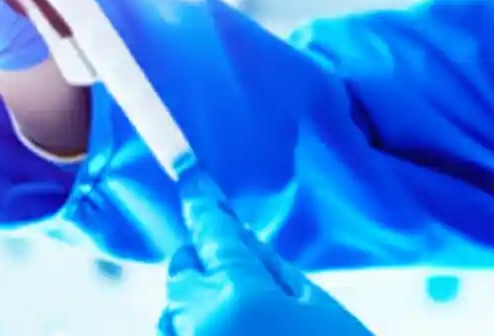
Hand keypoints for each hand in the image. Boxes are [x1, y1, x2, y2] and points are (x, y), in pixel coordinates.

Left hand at [158, 169, 376, 335]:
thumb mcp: (319, 308)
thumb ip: (274, 267)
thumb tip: (242, 236)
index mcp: (240, 296)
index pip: (214, 233)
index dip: (203, 202)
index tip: (188, 173)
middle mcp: (198, 325)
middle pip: (181, 271)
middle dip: (204, 263)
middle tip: (245, 274)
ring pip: (174, 310)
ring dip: (199, 305)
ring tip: (249, 325)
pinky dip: (198, 333)